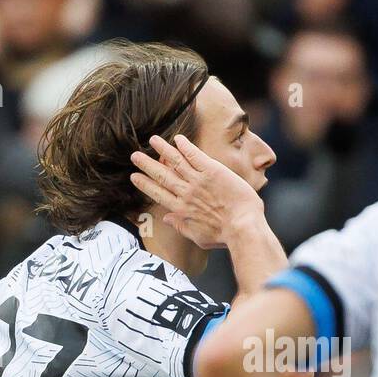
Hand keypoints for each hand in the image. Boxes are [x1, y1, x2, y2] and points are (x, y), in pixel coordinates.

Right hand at [130, 134, 263, 248]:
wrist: (243, 226)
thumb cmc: (224, 236)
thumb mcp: (198, 238)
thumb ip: (181, 227)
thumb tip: (167, 219)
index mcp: (181, 210)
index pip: (158, 193)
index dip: (145, 184)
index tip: (134, 176)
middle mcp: (186, 193)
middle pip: (162, 175)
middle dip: (147, 164)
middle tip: (134, 155)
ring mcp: (198, 181)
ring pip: (176, 161)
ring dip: (163, 149)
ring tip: (153, 140)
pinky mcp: (213, 171)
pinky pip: (195, 155)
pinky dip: (185, 146)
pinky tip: (178, 139)